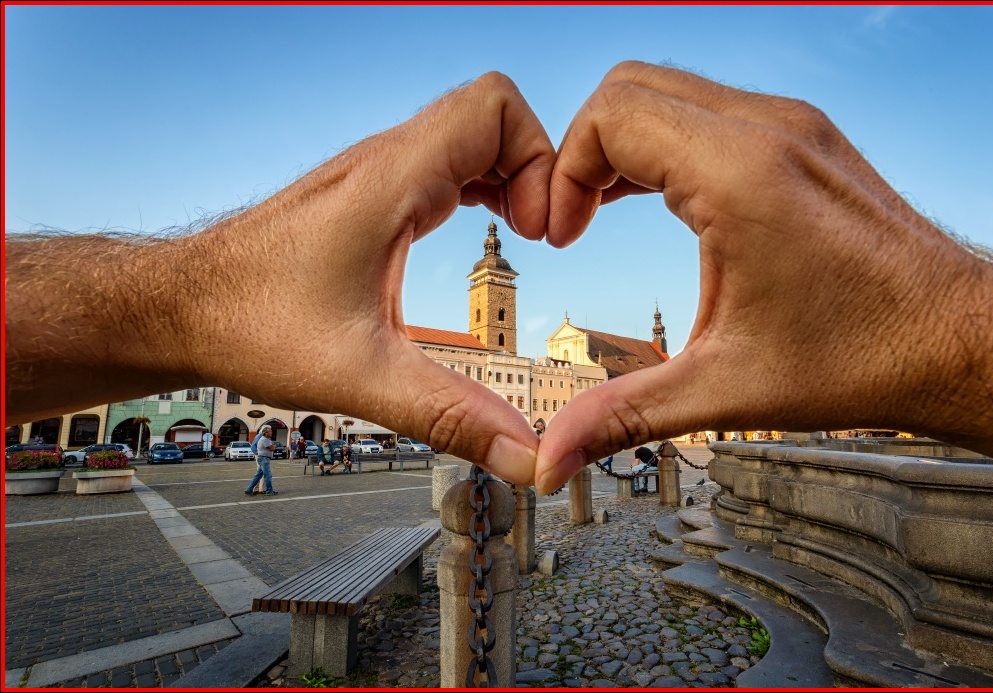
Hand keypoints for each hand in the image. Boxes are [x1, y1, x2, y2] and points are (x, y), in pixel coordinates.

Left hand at [5, 73, 553, 484]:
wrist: (180, 307)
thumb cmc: (250, 326)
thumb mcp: (362, 378)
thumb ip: (451, 415)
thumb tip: (526, 458)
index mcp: (391, 183)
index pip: (494, 107)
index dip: (539, 159)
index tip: (539, 234)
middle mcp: (385, 162)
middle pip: (494, 115)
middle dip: (536, 169)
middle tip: (540, 238)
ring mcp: (376, 172)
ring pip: (471, 132)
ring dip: (510, 176)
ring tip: (522, 237)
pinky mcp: (370, 191)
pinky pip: (446, 159)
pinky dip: (481, 183)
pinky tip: (475, 232)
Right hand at [534, 61, 992, 492]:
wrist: (956, 338)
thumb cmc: (860, 359)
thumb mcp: (725, 389)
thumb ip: (624, 416)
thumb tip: (552, 459)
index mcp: (741, 175)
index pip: (611, 116)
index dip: (564, 173)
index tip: (565, 237)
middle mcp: (768, 129)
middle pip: (629, 88)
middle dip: (582, 153)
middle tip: (575, 222)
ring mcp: (791, 125)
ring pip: (668, 91)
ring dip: (623, 145)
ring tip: (605, 212)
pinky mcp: (804, 136)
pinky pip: (708, 109)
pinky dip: (665, 143)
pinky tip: (661, 201)